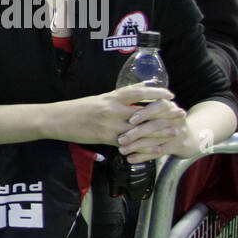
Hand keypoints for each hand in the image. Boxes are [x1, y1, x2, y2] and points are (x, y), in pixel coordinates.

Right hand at [44, 85, 170, 145]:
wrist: (57, 120)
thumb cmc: (77, 109)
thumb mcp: (100, 97)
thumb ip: (120, 95)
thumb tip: (140, 89)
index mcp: (112, 97)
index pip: (139, 92)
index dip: (157, 93)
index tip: (171, 95)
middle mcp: (113, 109)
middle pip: (145, 111)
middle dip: (165, 113)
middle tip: (180, 113)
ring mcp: (110, 125)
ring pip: (140, 129)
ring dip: (159, 131)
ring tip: (174, 132)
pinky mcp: (106, 138)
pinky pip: (129, 143)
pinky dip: (142, 146)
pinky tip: (153, 148)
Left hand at [118, 95, 190, 162]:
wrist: (188, 135)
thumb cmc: (164, 118)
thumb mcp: (159, 108)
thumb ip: (144, 105)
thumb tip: (120, 106)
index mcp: (169, 106)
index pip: (160, 105)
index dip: (145, 113)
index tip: (131, 120)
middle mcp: (175, 119)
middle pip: (156, 125)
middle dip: (136, 133)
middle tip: (120, 139)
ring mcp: (177, 133)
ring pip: (155, 140)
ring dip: (137, 146)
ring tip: (122, 150)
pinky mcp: (176, 146)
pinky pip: (158, 153)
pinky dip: (143, 156)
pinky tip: (130, 158)